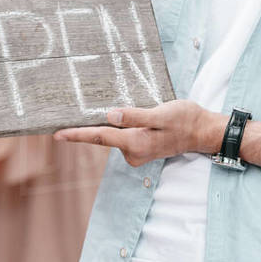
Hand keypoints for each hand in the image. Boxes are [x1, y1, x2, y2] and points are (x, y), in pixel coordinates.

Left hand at [54, 100, 224, 166]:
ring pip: (113, 136)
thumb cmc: (185, 120)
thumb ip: (135, 116)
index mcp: (135, 143)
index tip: (57, 134)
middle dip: (85, 128)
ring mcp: (137, 152)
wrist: (203, 131)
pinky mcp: (141, 147)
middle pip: (102, 138)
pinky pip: (122, 136)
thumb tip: (110, 116)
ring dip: (106, 125)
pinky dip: (118, 126)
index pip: (100, 137)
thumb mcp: (161, 114)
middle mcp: (133, 152)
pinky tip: (122, 116)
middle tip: (67, 117)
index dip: (77, 135)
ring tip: (106, 109)